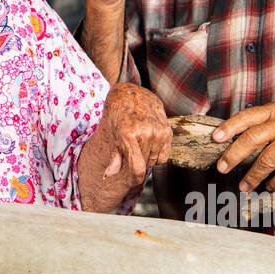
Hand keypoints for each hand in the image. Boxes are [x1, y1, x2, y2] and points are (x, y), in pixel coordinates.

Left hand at [79, 84, 171, 212]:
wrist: (132, 94)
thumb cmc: (119, 115)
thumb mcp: (113, 134)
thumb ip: (114, 157)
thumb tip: (107, 176)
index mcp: (128, 135)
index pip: (137, 168)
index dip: (135, 178)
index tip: (134, 179)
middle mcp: (145, 133)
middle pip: (146, 164)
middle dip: (139, 163)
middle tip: (133, 151)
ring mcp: (158, 131)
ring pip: (155, 160)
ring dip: (148, 157)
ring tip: (140, 143)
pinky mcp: (167, 130)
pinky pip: (165, 155)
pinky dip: (158, 153)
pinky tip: (151, 142)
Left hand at [213, 102, 274, 191]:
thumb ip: (270, 122)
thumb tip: (244, 138)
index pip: (247, 117)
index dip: (229, 127)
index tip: (215, 138)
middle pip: (251, 139)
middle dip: (233, 155)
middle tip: (222, 168)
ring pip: (266, 160)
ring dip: (253, 176)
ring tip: (244, 186)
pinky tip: (271, 187)